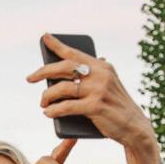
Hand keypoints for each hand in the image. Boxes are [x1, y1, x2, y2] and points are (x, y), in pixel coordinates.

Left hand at [27, 33, 158, 150]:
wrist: (134, 126)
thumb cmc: (115, 107)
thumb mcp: (107, 86)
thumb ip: (91, 78)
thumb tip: (61, 77)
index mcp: (102, 66)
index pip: (75, 53)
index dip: (57, 45)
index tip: (44, 37)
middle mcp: (100, 74)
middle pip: (64, 68)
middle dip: (43, 71)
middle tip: (30, 78)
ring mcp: (98, 90)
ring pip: (63, 88)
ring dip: (47, 95)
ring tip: (42, 103)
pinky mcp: (96, 106)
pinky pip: (67, 106)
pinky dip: (54, 110)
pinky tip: (48, 113)